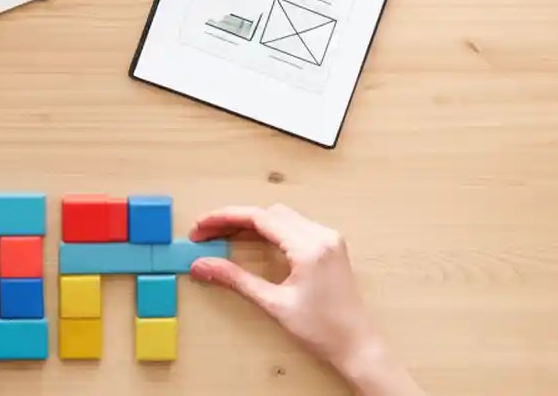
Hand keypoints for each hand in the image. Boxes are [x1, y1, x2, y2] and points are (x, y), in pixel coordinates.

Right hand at [188, 205, 422, 395]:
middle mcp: (321, 235)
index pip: (258, 218)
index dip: (223, 219)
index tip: (200, 227)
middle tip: (206, 233)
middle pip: (268, 213)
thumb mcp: (274, 304)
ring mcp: (328, 238)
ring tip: (223, 236)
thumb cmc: (322, 330)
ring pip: (280, 216)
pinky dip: (268, 229)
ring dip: (250, 222)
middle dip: (233, 219)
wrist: (357, 346)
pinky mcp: (330, 245)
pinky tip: (250, 240)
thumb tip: (202, 265)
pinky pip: (294, 225)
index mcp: (309, 247)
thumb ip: (236, 279)